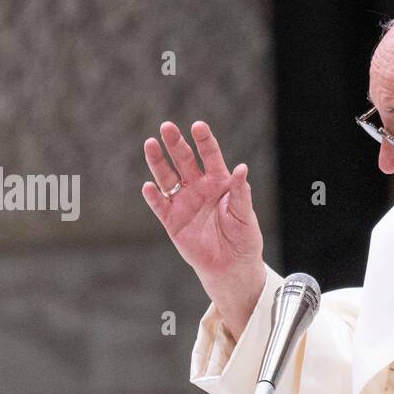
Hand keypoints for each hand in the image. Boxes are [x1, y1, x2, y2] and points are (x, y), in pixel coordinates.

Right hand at [142, 120, 265, 334]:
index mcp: (220, 182)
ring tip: (150, 144)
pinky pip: (160, 206)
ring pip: (168, 178)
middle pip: (185, 161)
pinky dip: (153, 196)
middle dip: (176, 144)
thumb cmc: (243, 238)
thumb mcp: (245, 215)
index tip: (198, 126)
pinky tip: (149, 186)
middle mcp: (199, 188)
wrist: (231, 266)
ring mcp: (184, 202)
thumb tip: (241, 168)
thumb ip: (241, 193)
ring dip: (158, 162)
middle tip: (167, 127)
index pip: (211, 156)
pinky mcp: (172, 221)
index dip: (204, 141)